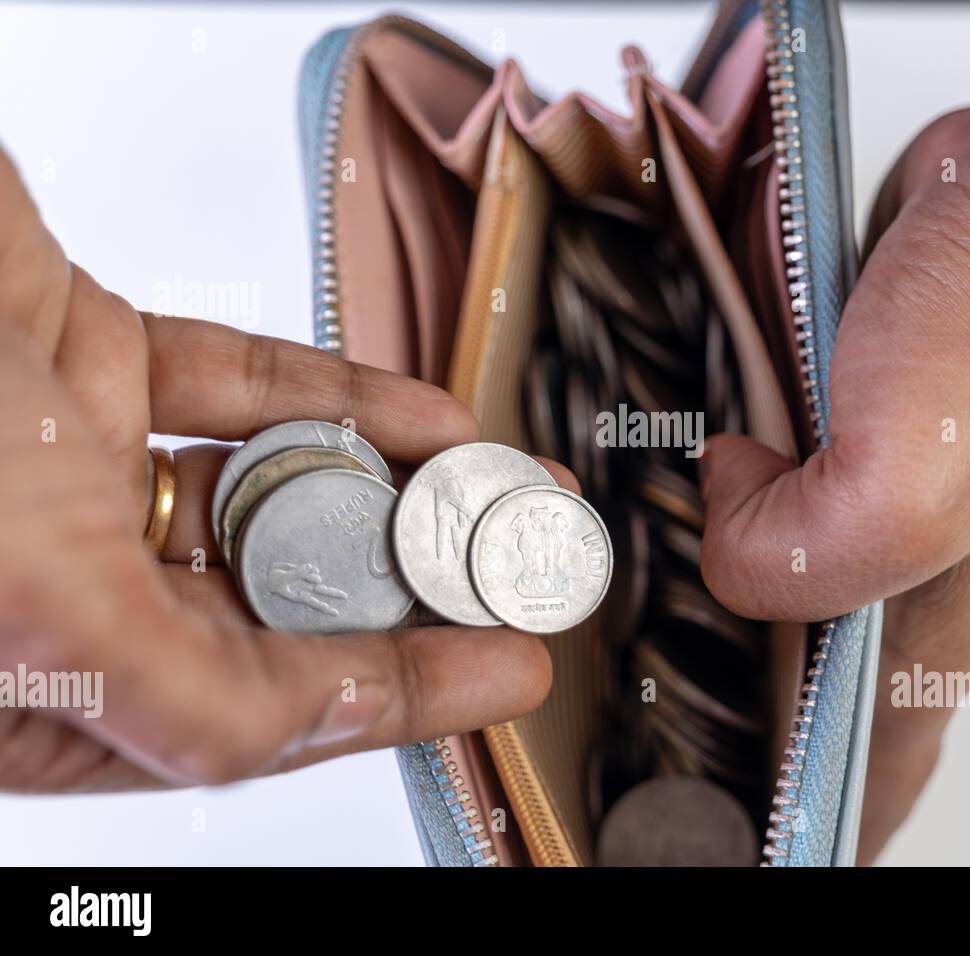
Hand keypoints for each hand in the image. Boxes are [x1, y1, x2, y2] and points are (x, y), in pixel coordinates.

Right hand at [0, 147, 556, 791]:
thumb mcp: (32, 603)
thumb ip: (190, 693)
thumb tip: (334, 723)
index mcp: (18, 684)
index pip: (239, 719)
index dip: (387, 703)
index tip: (502, 672)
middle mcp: (43, 582)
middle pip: (270, 606)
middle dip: (411, 594)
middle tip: (521, 573)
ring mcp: (62, 466)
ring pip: (266, 496)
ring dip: (393, 493)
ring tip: (502, 495)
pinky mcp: (79, 358)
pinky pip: (236, 389)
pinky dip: (334, 400)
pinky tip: (424, 418)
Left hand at [698, 0, 969, 860]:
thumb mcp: (899, 490)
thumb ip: (790, 561)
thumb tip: (722, 525)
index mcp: (930, 624)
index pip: (873, 780)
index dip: (811, 835)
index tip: (727, 854)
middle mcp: (906, 573)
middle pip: (814, 693)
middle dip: (740, 730)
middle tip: (653, 748)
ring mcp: (875, 497)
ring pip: (781, 588)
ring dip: (718, 604)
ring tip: (640, 629)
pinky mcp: (843, 429)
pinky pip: (768, 495)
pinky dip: (719, 507)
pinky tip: (672, 500)